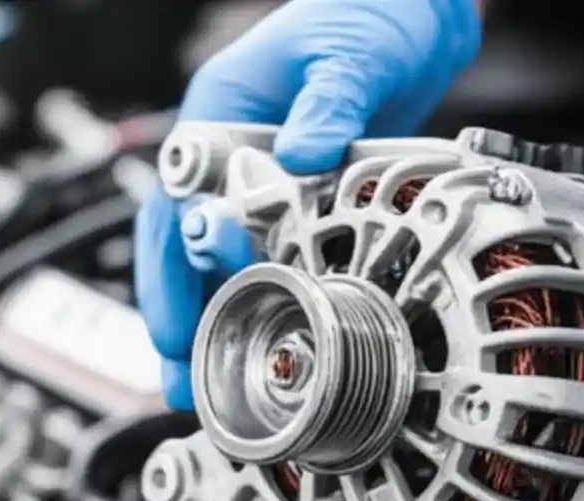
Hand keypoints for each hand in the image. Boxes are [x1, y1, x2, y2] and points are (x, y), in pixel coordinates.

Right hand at [137, 0, 482, 408]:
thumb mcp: (348, 56)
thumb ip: (328, 103)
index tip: (180, 315)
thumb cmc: (365, 16)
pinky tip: (246, 338)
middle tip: (174, 375)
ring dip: (204, 316)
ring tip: (194, 381)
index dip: (178, 264)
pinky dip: (245, 298)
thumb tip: (304, 153)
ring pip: (209, 256)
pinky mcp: (288, 196)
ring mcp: (253, 176)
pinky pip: (253, 255)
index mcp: (221, 111)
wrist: (409, 18)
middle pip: (179, 241)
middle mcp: (225, 149)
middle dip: (174, 310)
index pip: (180, 198)